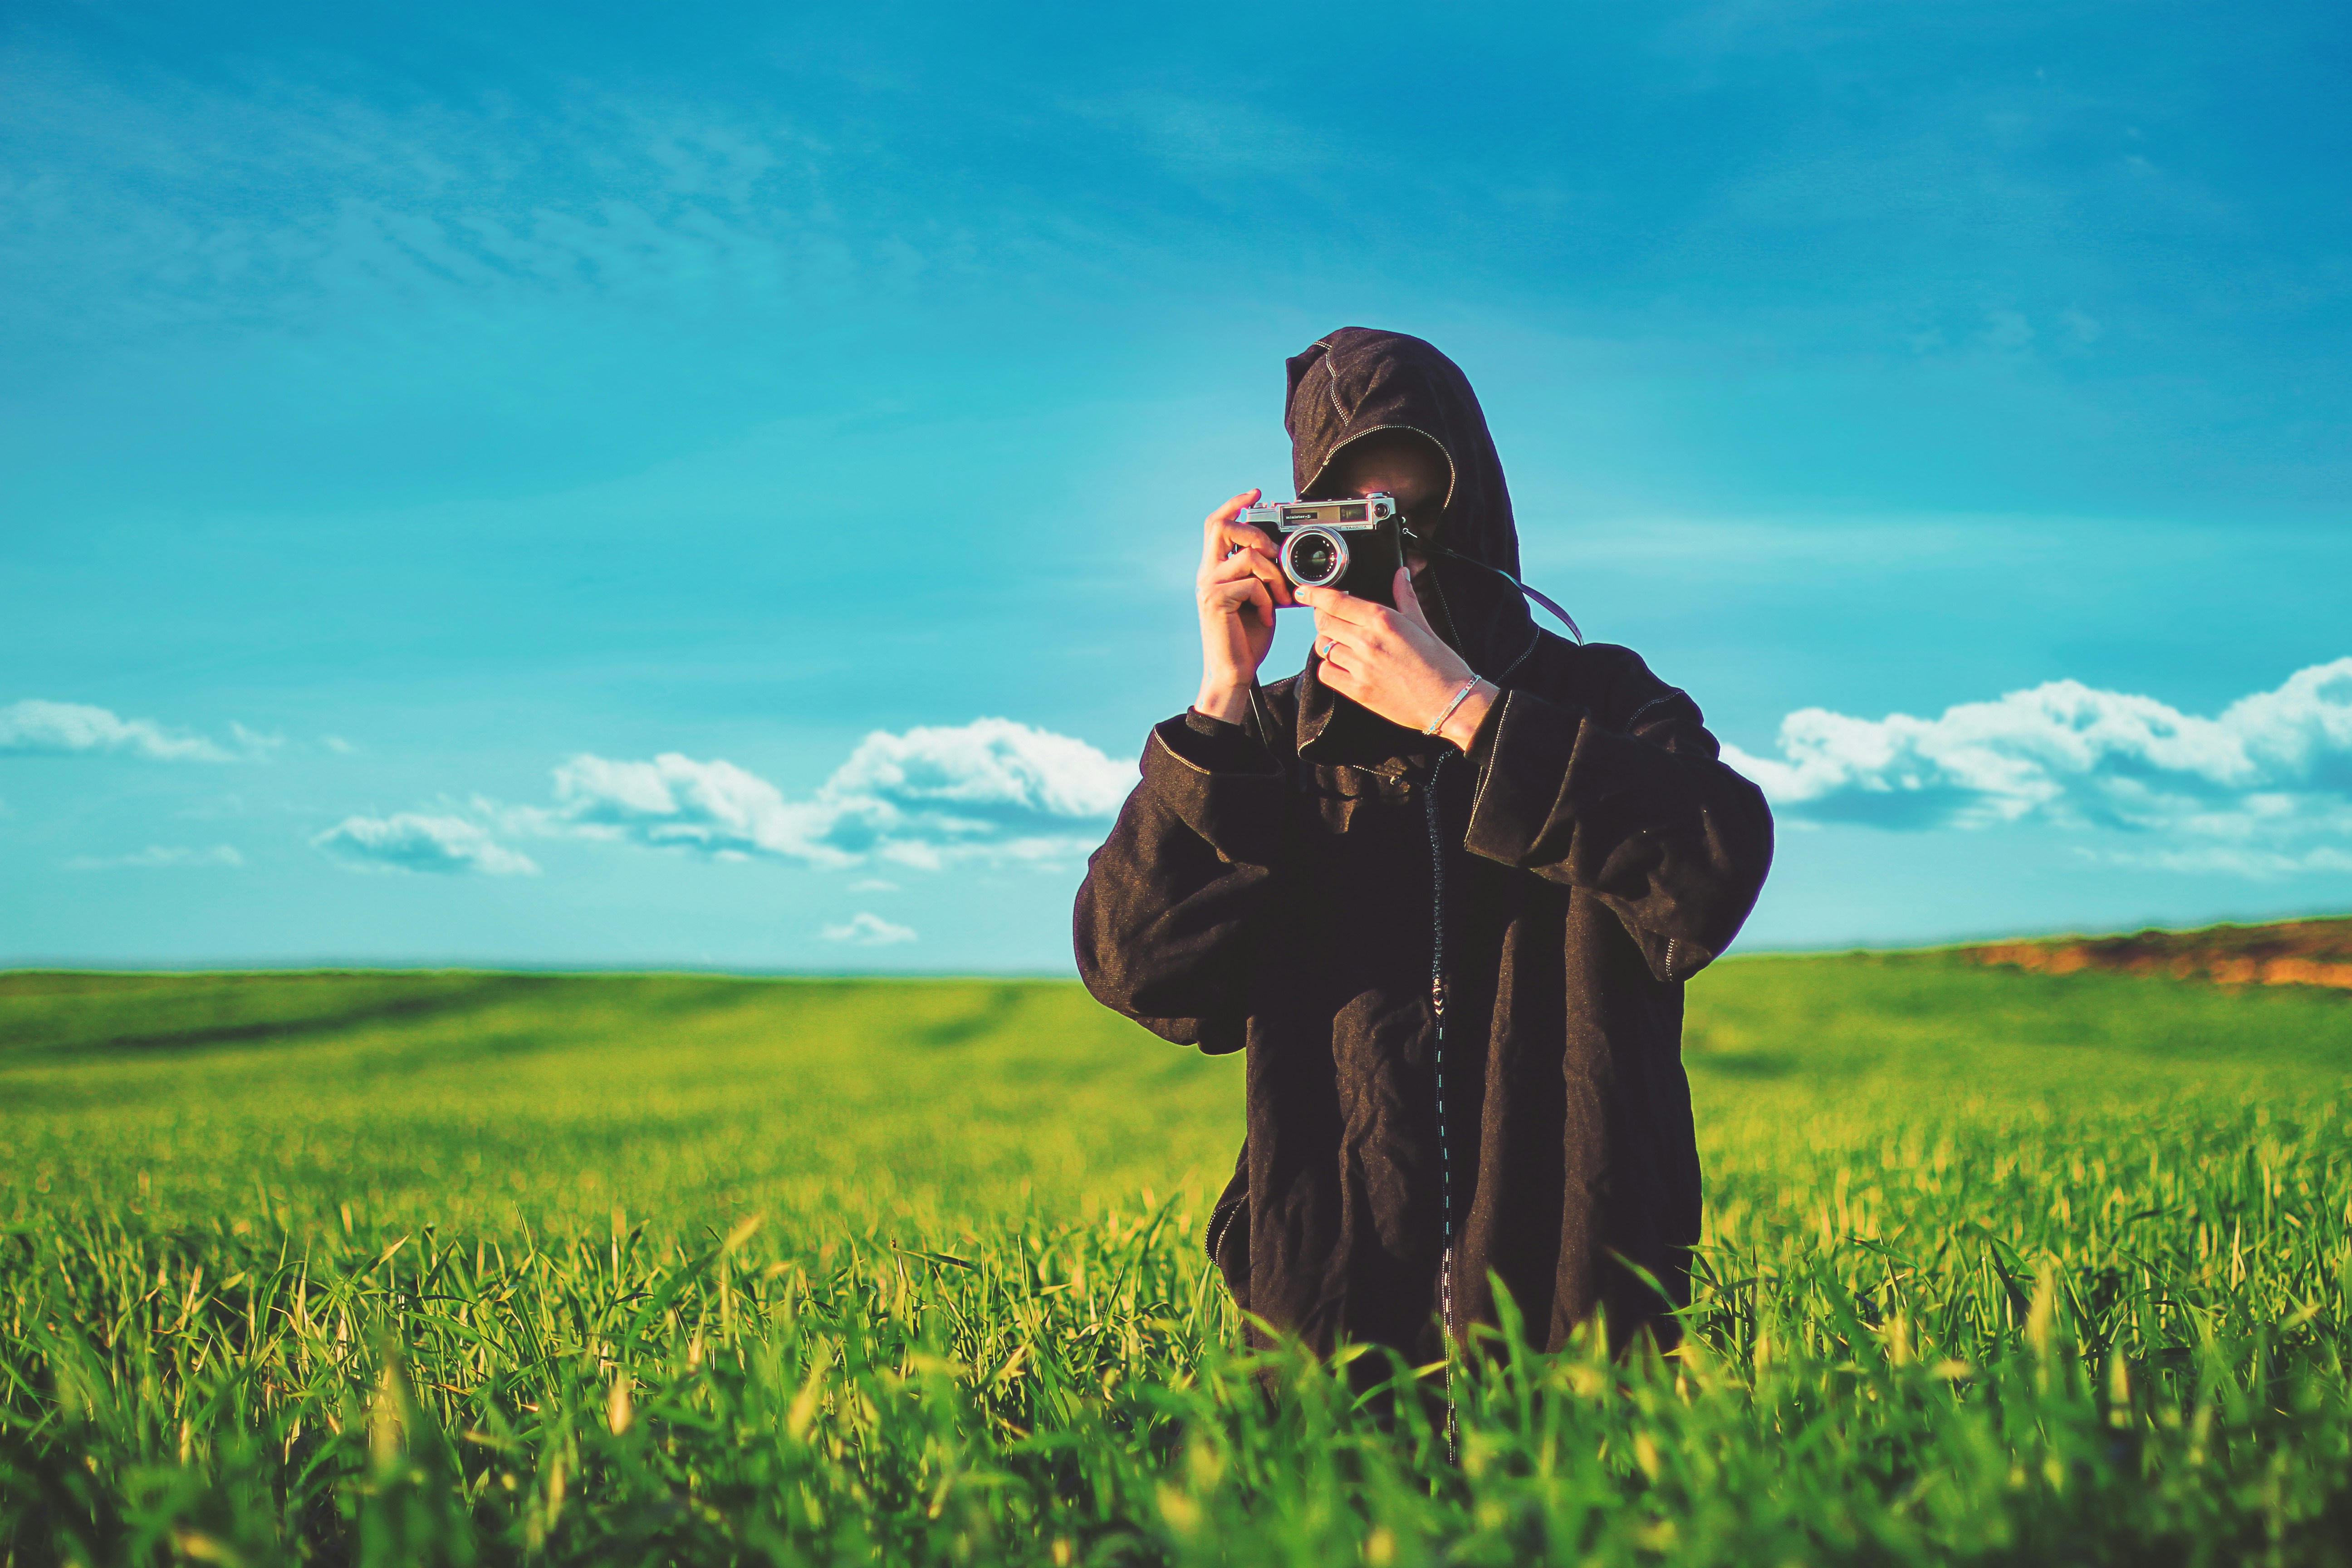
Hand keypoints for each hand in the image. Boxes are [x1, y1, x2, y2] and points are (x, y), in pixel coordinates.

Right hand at [1195, 488, 1294, 722]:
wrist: (1235, 673)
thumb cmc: (1247, 639)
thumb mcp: (1259, 598)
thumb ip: (1261, 575)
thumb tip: (1280, 554)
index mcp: (1214, 570)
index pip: (1216, 524)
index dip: (1234, 503)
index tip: (1255, 492)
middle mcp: (1206, 574)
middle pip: (1223, 527)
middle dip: (1256, 533)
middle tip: (1275, 555)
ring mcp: (1208, 586)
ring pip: (1248, 557)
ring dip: (1274, 576)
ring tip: (1280, 599)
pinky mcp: (1215, 600)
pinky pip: (1251, 584)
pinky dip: (1268, 600)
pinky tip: (1268, 616)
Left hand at [1299, 568, 1495, 750]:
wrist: (1448, 701)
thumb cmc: (1440, 664)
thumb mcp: (1422, 624)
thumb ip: (1405, 597)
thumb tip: (1401, 574)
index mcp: (1382, 620)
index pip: (1334, 601)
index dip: (1314, 594)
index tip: (1303, 592)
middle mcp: (1367, 640)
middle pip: (1323, 622)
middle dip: (1322, 618)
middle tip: (1330, 620)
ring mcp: (1360, 666)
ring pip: (1323, 647)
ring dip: (1328, 644)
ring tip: (1343, 645)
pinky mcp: (1357, 690)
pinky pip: (1326, 673)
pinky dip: (1329, 668)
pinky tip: (1343, 666)